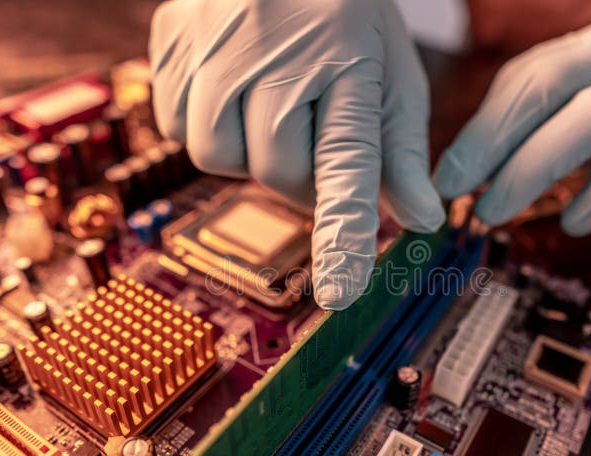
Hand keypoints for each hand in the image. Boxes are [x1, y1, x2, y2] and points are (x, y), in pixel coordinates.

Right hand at [149, 0, 444, 308]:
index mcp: (347, 63)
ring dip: (247, 152)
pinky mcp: (169, 39)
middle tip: (313, 134)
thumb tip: (421, 221)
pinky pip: (174, 125)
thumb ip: (401, 150)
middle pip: (276, 174)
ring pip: (216, 156)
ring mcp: (212, 45)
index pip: (346, 165)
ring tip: (269, 108)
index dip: (342, 233)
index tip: (339, 293)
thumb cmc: (348, 14)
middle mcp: (275, 54)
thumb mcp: (391, 73)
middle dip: (300, 175)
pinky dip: (205, 125)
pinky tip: (229, 91)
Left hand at [434, 17, 590, 234]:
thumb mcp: (581, 127)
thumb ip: (533, 134)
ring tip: (494, 212)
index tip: (445, 174)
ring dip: (534, 169)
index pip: (525, 77)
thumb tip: (457, 172)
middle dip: (495, 140)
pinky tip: (570, 222)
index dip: (480, 127)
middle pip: (551, 87)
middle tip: (458, 190)